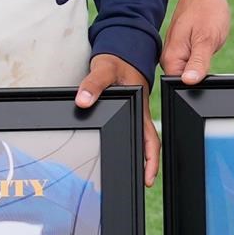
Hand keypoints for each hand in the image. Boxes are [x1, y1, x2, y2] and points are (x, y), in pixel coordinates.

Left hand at [75, 51, 150, 179]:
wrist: (122, 50)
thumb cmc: (116, 61)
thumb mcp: (104, 69)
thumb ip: (93, 85)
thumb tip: (83, 102)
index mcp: (141, 109)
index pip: (150, 140)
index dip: (151, 161)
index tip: (147, 178)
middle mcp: (141, 114)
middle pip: (149, 145)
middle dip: (148, 166)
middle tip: (143, 184)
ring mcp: (136, 113)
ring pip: (141, 140)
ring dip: (140, 157)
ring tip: (132, 174)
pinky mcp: (129, 111)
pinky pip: (133, 131)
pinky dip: (131, 144)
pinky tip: (123, 151)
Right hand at [159, 0, 231, 83]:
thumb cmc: (207, 10)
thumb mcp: (207, 39)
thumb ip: (198, 63)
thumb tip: (189, 82)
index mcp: (171, 57)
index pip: (177, 85)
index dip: (194, 85)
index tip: (206, 71)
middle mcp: (169, 56)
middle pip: (183, 79)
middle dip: (199, 74)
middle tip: (209, 54)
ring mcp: (175, 52)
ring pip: (188, 70)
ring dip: (201, 64)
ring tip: (207, 45)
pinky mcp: (182, 48)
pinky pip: (190, 61)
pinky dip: (201, 56)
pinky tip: (206, 44)